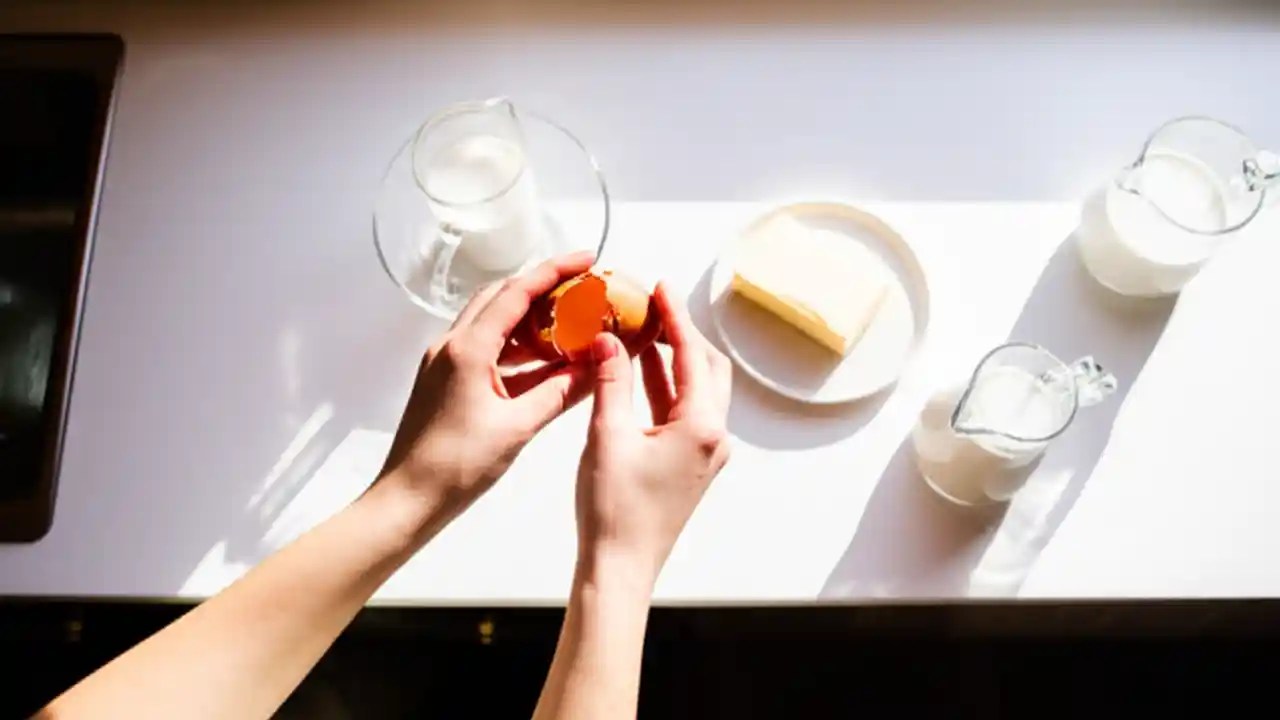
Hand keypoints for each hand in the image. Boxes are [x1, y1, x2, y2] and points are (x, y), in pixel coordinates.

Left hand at [379, 253, 595, 530]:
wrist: (408, 500)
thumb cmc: (455, 467)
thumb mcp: (518, 427)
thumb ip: (560, 392)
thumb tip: (596, 368)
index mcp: (467, 349)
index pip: (516, 292)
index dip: (554, 271)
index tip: (585, 260)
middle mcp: (451, 347)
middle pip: (501, 298)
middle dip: (542, 287)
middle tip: (580, 288)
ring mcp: (445, 364)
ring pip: (491, 323)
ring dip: (529, 318)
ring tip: (569, 321)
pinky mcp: (445, 383)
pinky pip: (485, 350)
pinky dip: (515, 348)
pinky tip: (543, 362)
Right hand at [575, 283, 732, 587]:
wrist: (620, 568)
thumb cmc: (615, 511)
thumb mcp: (607, 435)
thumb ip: (611, 380)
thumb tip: (608, 339)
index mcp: (701, 426)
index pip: (692, 355)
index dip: (675, 317)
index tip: (661, 288)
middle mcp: (713, 438)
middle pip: (708, 369)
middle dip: (681, 335)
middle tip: (653, 306)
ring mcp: (705, 454)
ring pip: (697, 391)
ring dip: (672, 361)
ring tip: (642, 331)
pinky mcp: (691, 466)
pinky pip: (685, 413)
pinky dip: (665, 388)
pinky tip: (639, 372)